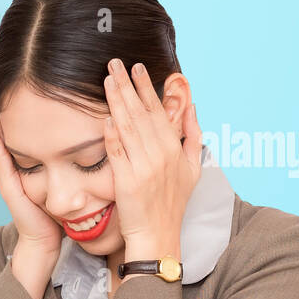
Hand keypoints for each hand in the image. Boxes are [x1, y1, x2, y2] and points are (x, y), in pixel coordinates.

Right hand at [0, 67, 63, 260]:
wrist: (47, 239)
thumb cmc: (61, 211)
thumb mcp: (72, 176)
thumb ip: (78, 158)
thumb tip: (100, 131)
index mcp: (32, 155)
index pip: (24, 119)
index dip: (19, 96)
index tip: (18, 68)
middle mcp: (17, 158)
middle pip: (6, 118)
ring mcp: (9, 168)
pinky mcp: (8, 181)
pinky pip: (0, 154)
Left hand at [101, 58, 200, 258]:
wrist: (157, 235)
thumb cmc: (173, 203)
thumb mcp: (193, 169)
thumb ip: (193, 136)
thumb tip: (193, 107)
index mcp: (175, 150)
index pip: (158, 112)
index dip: (146, 89)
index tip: (136, 68)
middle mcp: (160, 155)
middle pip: (141, 113)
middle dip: (127, 86)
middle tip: (114, 63)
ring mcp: (143, 168)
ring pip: (128, 127)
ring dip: (117, 101)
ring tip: (107, 80)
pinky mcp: (126, 182)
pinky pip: (118, 153)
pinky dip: (112, 134)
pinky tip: (104, 116)